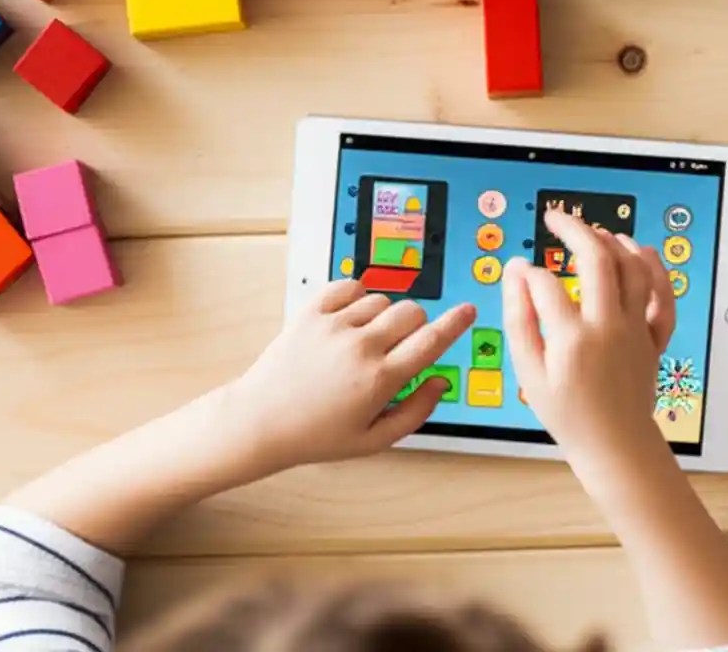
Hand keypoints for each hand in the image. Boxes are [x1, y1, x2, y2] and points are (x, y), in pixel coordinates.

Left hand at [230, 280, 475, 470]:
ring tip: (365, 340)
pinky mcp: (310, 313)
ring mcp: (334, 327)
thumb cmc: (316, 435)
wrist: (260, 421)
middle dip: (415, 325)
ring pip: (382, 300)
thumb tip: (439, 382)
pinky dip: (357, 296)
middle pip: (412, 312)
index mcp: (379, 380)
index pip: (431, 341)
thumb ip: (416, 412)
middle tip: (398, 345)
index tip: (467, 310)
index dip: (455, 323)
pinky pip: (349, 286)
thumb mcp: (373, 440)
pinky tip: (350, 318)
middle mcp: (360, 348)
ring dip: (384, 315)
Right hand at [503, 210, 675, 469]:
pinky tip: (640, 252)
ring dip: (614, 242)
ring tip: (595, 232)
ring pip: (633, 269)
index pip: (547, 284)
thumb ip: (520, 319)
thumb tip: (515, 273)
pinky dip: (655, 270)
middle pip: (597, 259)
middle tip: (556, 218)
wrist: (615, 444)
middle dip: (574, 229)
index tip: (521, 273)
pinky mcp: (654, 338)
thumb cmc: (568, 414)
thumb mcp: (530, 372)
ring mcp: (636, 331)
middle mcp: (609, 328)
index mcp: (572, 339)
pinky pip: (663, 296)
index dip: (528, 273)